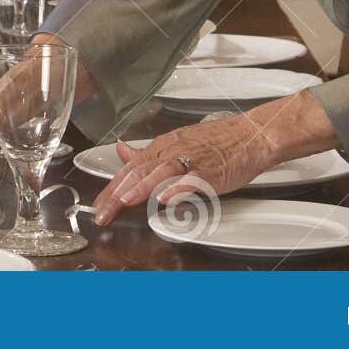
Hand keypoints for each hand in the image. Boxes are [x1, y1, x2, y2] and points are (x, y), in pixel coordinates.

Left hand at [90, 111, 281, 225]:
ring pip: (161, 171)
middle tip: (103, 213)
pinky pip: (191, 179)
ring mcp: (191, 160)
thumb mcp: (176, 142)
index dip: (111, 188)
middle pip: (139, 172)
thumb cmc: (217, 141)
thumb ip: (148, 152)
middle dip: (117, 194)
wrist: (250, 135)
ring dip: (142, 187)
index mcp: (162, 146)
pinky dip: (177, 188)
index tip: (99, 206)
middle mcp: (173, 151)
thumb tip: (122, 150)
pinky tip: (166, 199)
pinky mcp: (210, 170)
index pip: (129, 168)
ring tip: (126, 201)